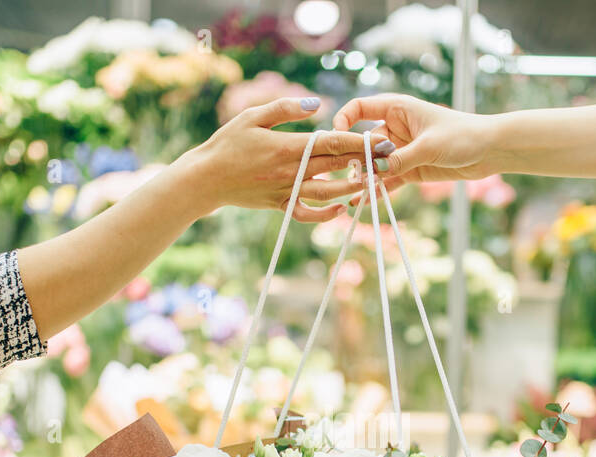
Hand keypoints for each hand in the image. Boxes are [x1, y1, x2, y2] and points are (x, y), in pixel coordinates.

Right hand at [184, 97, 389, 221]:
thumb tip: (317, 104)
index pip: (331, 143)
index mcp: (288, 147)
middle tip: (389, 157)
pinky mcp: (280, 205)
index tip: (379, 138)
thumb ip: (286, 109)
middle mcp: (292, 172)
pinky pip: (308, 214)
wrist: (206, 178)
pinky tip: (341, 207)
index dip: (358, 141)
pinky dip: (326, 214)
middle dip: (365, 162)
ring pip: (329, 192)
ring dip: (354, 187)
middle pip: (336, 166)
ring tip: (374, 181)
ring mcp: (287, 191)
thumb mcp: (253, 116)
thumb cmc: (227, 143)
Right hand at [333, 94, 498, 192]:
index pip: (360, 108)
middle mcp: (395, 128)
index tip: (336, 135)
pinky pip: (387, 179)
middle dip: (354, 158)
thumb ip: (400, 159)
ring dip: (363, 177)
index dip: (344, 119)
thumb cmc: (463, 135)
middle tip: (347, 174)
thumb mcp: (429, 146)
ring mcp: (401, 150)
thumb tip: (374, 172)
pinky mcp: (409, 169)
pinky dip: (377, 189)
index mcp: (397, 109)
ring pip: (374, 164)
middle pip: (364, 141)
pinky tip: (363, 201)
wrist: (490, 150)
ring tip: (352, 191)